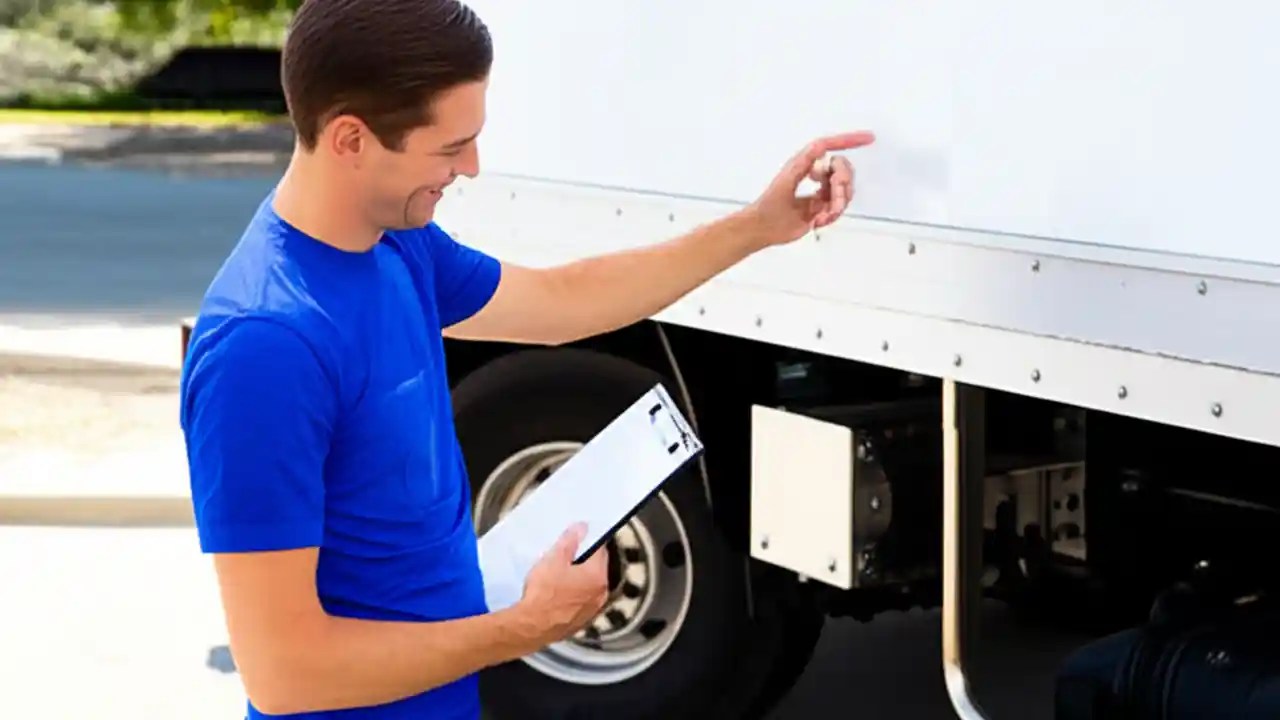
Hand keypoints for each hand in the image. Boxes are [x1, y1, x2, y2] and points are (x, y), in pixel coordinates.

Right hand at [514, 523, 609, 647]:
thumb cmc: (543, 593)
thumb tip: (581, 529)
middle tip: (563, 557)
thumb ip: (570, 541)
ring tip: (556, 577)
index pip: (600, 550)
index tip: (578, 537)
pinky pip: (581, 603)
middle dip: (583, 561)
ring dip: (578, 580)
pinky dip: (573, 597)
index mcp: (598, 576)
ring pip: (588, 587)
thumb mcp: (554, 559)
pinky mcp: (581, 623)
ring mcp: (592, 610)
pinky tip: (556, 595)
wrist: (531, 627)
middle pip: (596, 569)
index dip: (589, 541)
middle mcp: (601, 594)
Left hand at [745, 131, 875, 247]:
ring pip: (845, 190)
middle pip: (844, 170)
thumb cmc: (769, 205)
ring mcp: (820, 192)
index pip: (829, 146)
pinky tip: (818, 220)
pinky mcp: (822, 207)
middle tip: (832, 196)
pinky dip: (832, 215)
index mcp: (805, 164)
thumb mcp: (787, 180)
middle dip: (842, 183)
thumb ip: (804, 162)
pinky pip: (839, 207)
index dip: (849, 140)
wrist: (764, 228)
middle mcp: (815, 176)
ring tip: (822, 214)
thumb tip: (820, 146)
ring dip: (838, 203)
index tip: (868, 138)